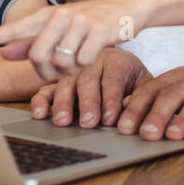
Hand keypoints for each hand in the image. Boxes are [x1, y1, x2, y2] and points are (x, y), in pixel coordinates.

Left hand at [0, 0, 154, 80]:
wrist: (129, 7)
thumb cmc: (91, 21)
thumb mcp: (62, 27)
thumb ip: (33, 40)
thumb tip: (4, 52)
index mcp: (48, 14)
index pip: (17, 27)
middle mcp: (61, 15)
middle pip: (38, 54)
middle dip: (44, 72)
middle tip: (53, 75)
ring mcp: (81, 22)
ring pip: (61, 61)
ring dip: (68, 70)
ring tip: (77, 62)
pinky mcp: (100, 31)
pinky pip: (83, 61)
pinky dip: (86, 65)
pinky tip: (92, 56)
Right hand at [29, 47, 152, 127]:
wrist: (123, 71)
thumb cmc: (135, 83)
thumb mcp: (144, 87)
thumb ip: (139, 96)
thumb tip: (128, 107)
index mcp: (118, 62)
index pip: (113, 78)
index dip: (111, 99)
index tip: (110, 119)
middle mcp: (93, 63)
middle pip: (87, 80)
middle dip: (88, 103)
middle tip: (89, 122)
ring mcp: (74, 73)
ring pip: (66, 84)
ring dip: (63, 103)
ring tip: (63, 121)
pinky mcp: (59, 83)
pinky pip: (47, 89)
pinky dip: (41, 100)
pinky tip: (39, 113)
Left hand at [115, 62, 183, 140]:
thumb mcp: (182, 82)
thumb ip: (155, 94)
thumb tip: (122, 106)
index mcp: (178, 77)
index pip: (152, 89)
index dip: (136, 107)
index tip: (123, 126)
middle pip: (171, 95)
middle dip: (156, 115)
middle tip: (145, 134)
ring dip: (182, 119)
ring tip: (171, 135)